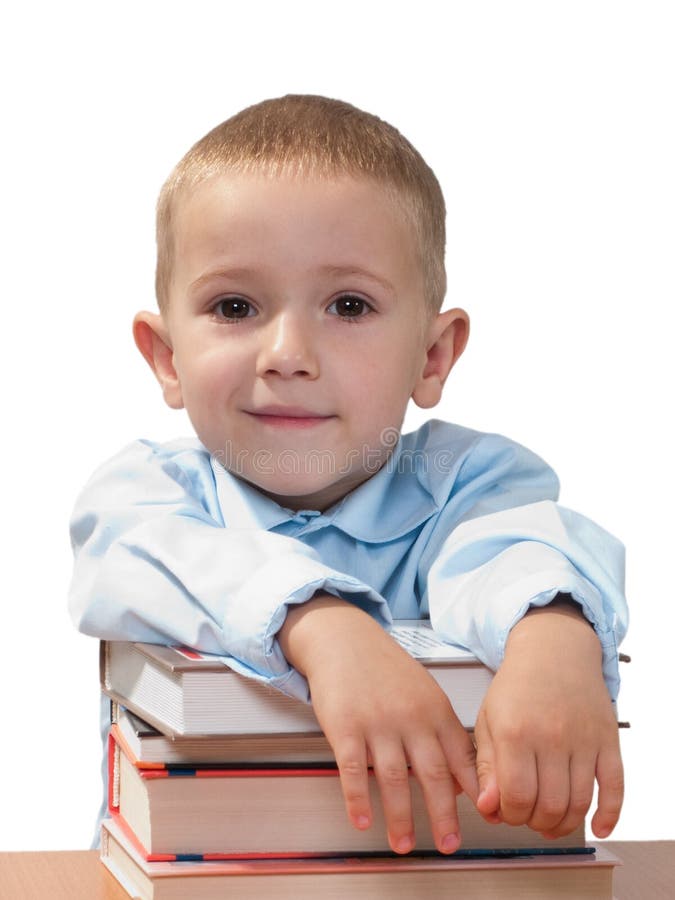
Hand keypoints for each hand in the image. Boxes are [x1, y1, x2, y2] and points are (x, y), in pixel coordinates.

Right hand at [279, 595, 478, 853]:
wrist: (345, 640)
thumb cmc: (386, 669)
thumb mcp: (425, 693)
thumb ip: (444, 733)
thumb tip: (461, 780)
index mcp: (435, 711)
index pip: (462, 757)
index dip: (474, 791)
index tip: (483, 819)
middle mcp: (410, 718)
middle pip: (433, 774)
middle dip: (443, 815)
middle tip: (448, 845)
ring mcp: (377, 723)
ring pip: (394, 779)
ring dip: (400, 817)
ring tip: (403, 844)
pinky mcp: (345, 727)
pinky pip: (352, 771)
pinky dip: (358, 800)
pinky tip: (362, 821)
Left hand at [474, 600, 623, 838]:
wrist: (553, 651)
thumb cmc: (517, 686)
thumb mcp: (487, 720)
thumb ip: (486, 766)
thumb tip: (488, 807)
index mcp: (516, 732)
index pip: (517, 796)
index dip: (510, 815)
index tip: (506, 810)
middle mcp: (552, 737)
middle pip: (550, 806)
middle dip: (534, 821)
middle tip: (527, 815)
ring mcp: (584, 740)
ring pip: (579, 804)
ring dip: (564, 824)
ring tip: (551, 821)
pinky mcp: (608, 741)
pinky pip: (615, 787)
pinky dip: (609, 814)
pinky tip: (598, 826)